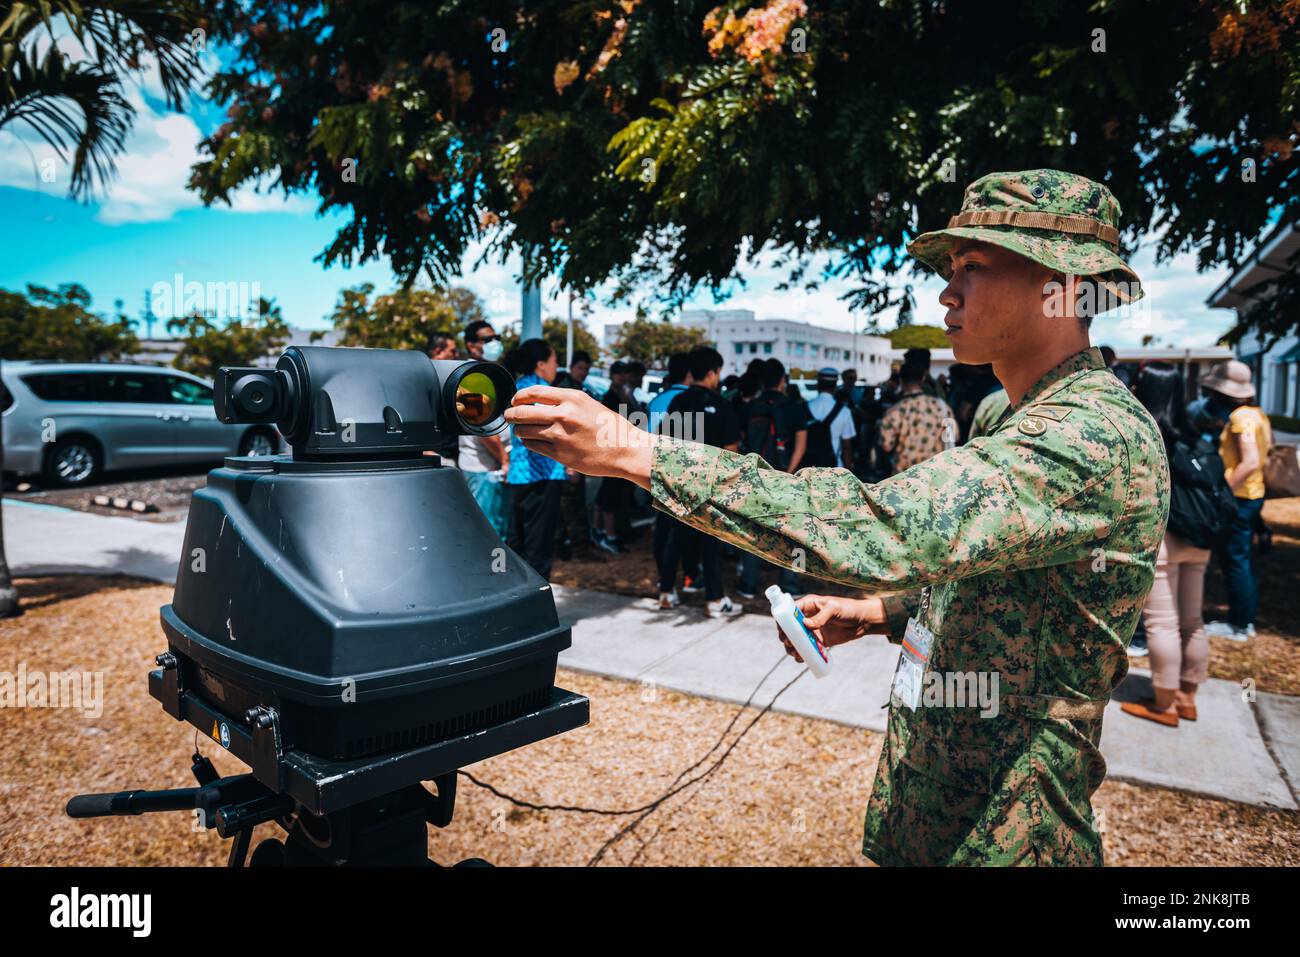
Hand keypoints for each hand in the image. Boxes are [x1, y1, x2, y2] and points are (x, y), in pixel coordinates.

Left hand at [505, 385, 657, 483]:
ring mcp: (560, 435)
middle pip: (522, 412)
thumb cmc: (610, 427)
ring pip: (524, 431)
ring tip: (522, 431)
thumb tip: (540, 403)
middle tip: (509, 417)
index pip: (533, 392)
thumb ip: (566, 402)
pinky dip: (529, 443)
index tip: (514, 401)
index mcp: (572, 398)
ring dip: (520, 431)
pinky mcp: (560, 454)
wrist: (626, 450)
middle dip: (511, 415)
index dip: (518, 397)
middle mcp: (564, 414)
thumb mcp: (589, 404)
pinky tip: (533, 441)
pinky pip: (533, 446)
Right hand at [776, 595, 882, 662]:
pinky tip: (802, 659)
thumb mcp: (834, 609)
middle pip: (789, 628)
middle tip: (790, 644)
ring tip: (796, 654)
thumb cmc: (849, 609)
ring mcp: (812, 630)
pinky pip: (806, 648)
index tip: (783, 631)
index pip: (789, 611)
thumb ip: (821, 616)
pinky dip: (802, 654)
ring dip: (792, 648)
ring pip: (795, 640)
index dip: (783, 621)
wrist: (863, 621)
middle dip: (786, 637)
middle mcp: (807, 617)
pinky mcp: (818, 641)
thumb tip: (806, 624)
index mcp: (808, 605)